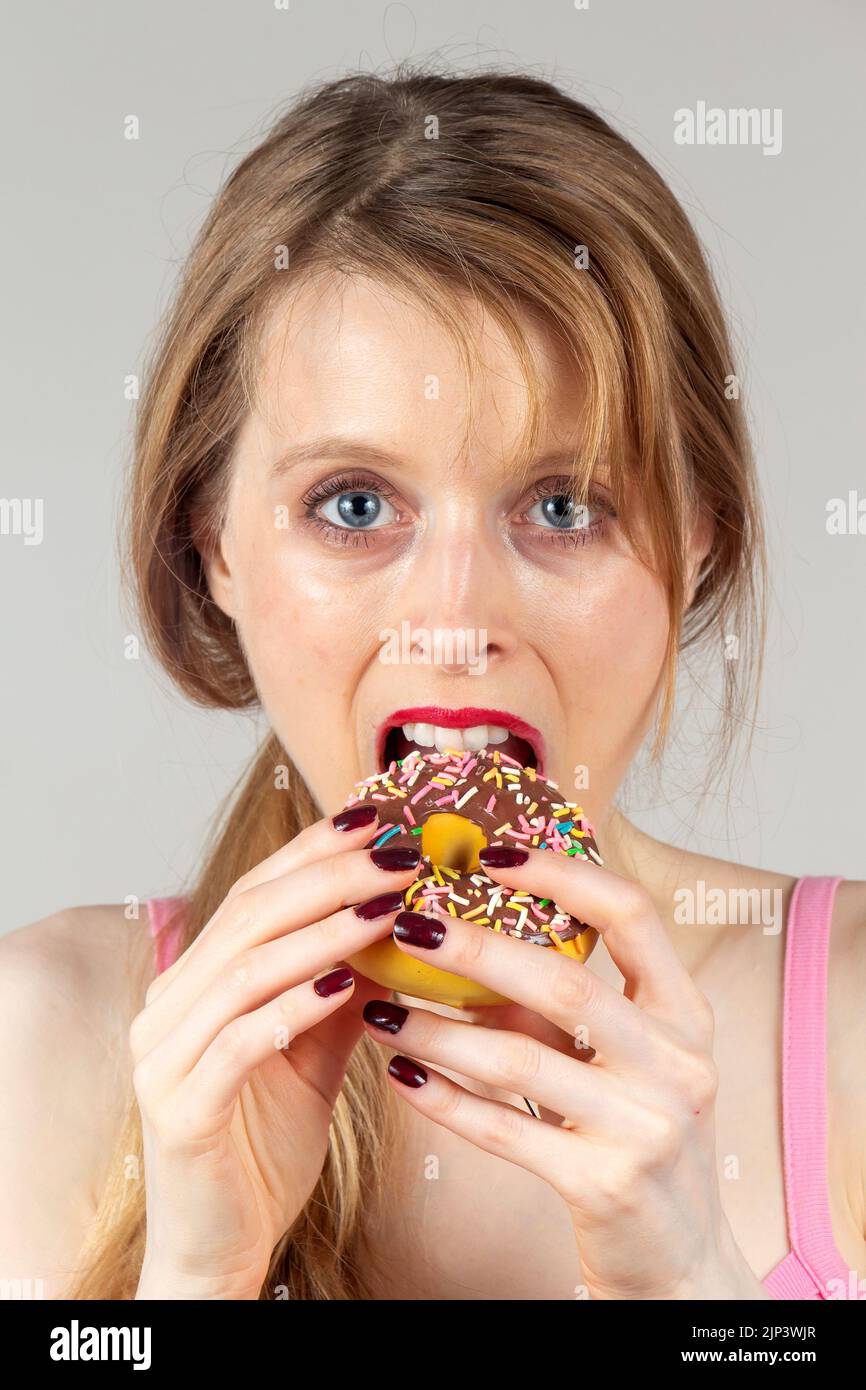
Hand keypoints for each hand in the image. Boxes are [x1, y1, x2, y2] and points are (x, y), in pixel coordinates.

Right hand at [130, 810, 419, 1298]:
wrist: (220, 1248)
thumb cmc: (265, 1144)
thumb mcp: (313, 1051)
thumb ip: (341, 987)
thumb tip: (399, 920)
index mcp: (191, 984)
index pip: (252, 895)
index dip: (312, 852)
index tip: (377, 820)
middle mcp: (166, 1009)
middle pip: (248, 918)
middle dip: (328, 878)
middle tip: (398, 854)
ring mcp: (163, 1059)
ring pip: (245, 970)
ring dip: (322, 933)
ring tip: (387, 907)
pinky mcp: (180, 1111)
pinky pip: (239, 1042)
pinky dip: (294, 1008)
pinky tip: (348, 986)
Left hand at [362, 847, 769, 1300]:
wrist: (678, 1258)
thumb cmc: (637, 1133)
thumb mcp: (622, 1058)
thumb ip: (559, 1003)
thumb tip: (464, 937)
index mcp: (686, 1013)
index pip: (633, 913)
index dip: (563, 874)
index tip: (490, 853)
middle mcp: (678, 1062)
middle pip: (566, 984)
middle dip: (477, 949)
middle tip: (408, 924)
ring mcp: (646, 1126)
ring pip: (521, 1060)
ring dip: (437, 1029)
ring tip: (377, 1005)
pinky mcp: (605, 1184)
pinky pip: (505, 1130)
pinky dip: (443, 1099)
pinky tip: (397, 1075)